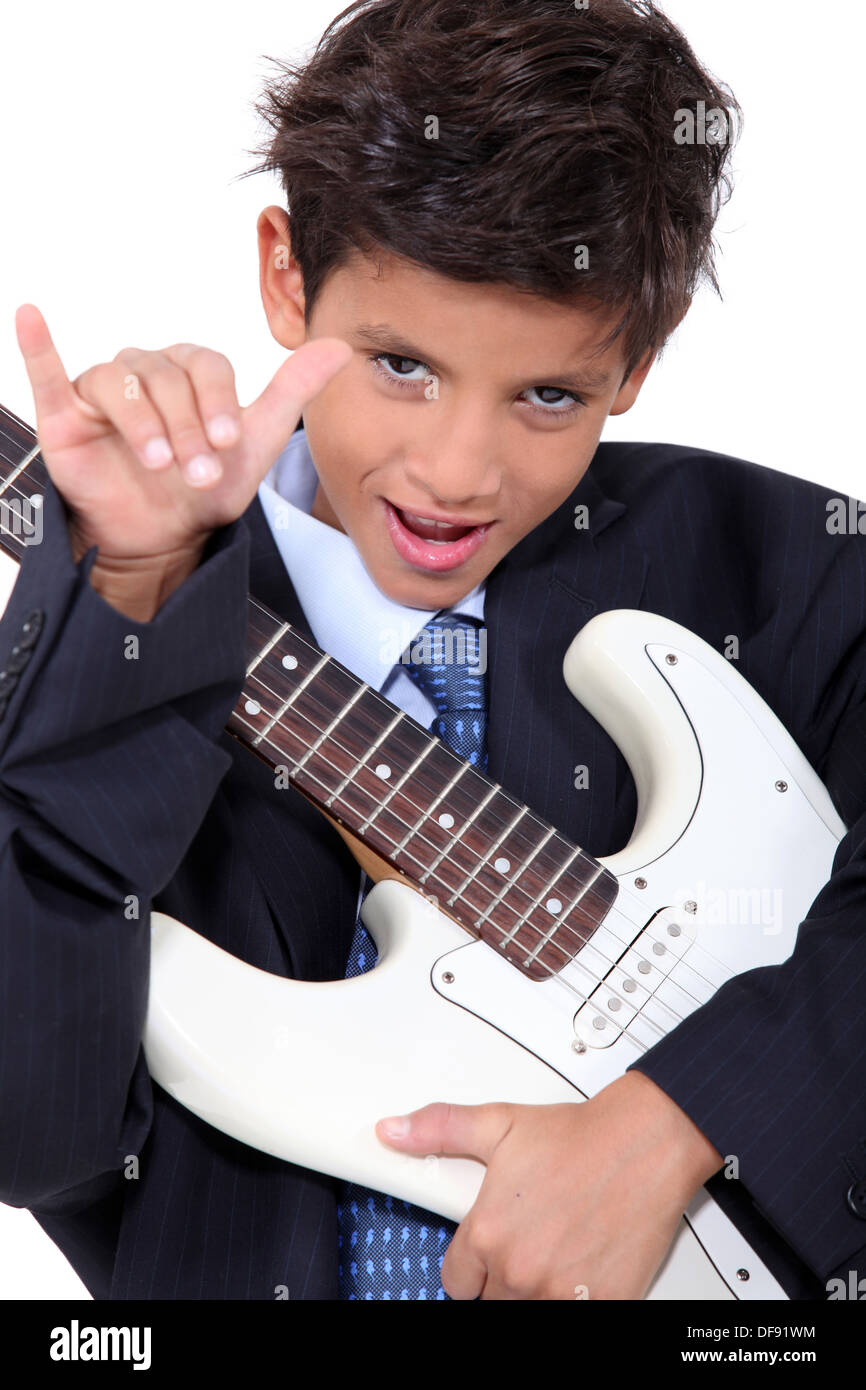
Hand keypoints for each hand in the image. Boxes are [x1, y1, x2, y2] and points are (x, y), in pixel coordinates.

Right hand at [14, 304, 350, 613]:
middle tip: (197, 472)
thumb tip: (340, 346)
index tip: (227, 445)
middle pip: (166, 379)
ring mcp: (105, 388)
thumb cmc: (204, 489)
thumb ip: (293, 392)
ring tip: (157, 464)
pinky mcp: (65, 412)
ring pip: (122, 381)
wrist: (163, 538)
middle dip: (187, 428)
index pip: (206, 367)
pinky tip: (31, 317)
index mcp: (191, 370)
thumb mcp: (254, 445)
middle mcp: (148, 370)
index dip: (218, 404)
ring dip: (144, 424)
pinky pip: (47, 372)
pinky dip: (37, 345)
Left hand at [376, 1071, 724, 1299]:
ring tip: (556, 1250)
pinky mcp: (600, 1304)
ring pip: (527, 1311)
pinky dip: (576, 1298)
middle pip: (492, 1300)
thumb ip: (440, 1129)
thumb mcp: (500, 1124)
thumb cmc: (581, 1137)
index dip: (472, 1262)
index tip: (489, 1247)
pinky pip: (574, 1317)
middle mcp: (519, 1268)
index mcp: (488, 1233)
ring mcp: (560, 1293)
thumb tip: (394, 1131)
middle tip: (531, 1239)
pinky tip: (582, 1267)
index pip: (456, 1281)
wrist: (646, 1143)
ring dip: (537, 1288)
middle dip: (505, 1275)